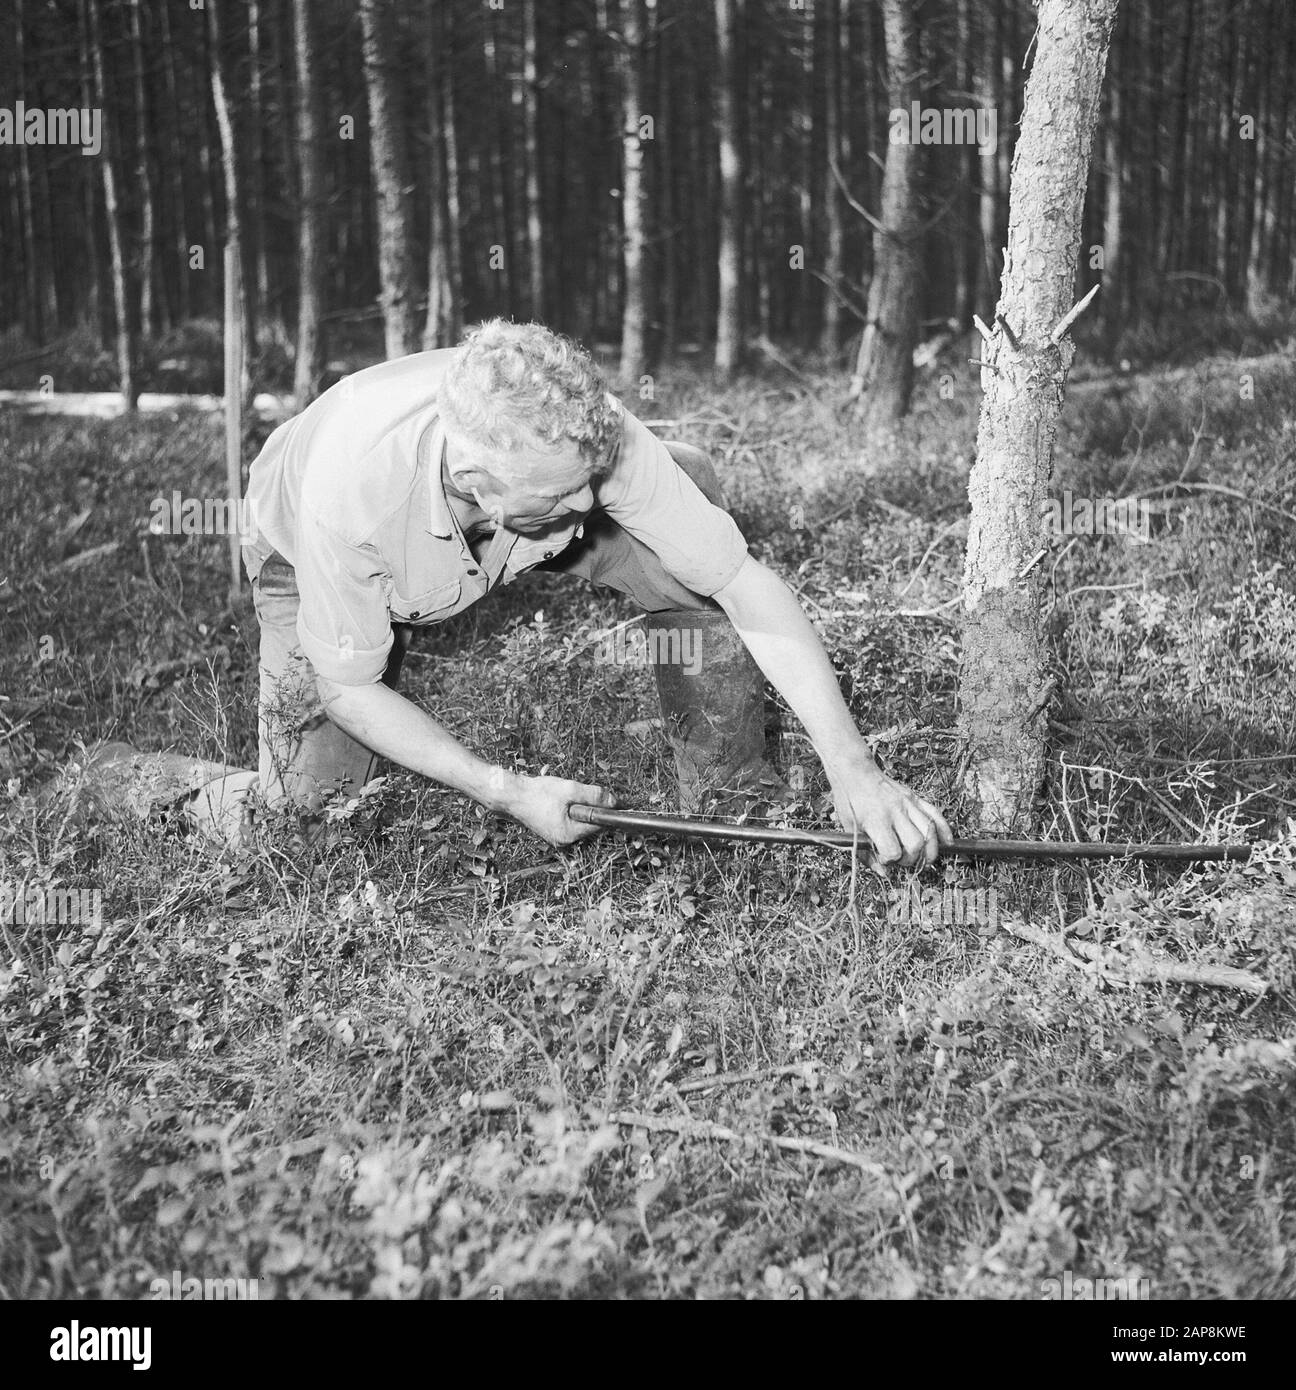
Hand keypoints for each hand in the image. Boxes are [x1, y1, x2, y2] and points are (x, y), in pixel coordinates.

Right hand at [508, 774, 617, 846]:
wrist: (511, 795)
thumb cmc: (538, 793)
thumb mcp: (570, 790)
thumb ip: (593, 796)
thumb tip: (615, 802)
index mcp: (569, 835)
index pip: (598, 825)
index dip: (608, 812)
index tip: (619, 801)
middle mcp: (564, 841)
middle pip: (589, 823)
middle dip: (590, 806)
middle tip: (580, 791)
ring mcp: (557, 837)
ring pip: (580, 821)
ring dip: (579, 807)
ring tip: (564, 794)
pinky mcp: (553, 831)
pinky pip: (570, 820)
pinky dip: (570, 809)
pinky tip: (558, 799)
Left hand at [827, 759, 952, 869]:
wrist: (855, 772)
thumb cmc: (849, 802)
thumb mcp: (849, 829)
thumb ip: (865, 854)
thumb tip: (884, 874)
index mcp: (876, 820)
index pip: (893, 851)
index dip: (889, 861)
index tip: (884, 858)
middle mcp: (895, 812)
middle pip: (916, 844)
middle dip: (911, 859)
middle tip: (902, 858)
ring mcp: (908, 803)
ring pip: (930, 832)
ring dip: (929, 850)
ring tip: (922, 858)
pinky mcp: (915, 798)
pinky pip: (936, 815)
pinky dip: (945, 831)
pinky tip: (946, 843)